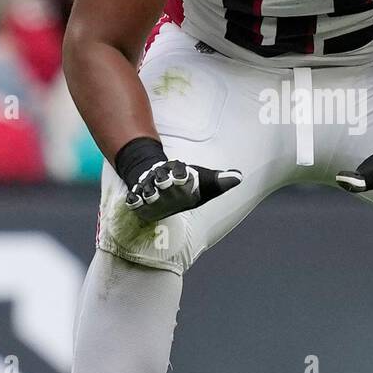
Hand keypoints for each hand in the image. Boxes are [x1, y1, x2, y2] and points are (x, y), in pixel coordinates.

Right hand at [125, 156, 241, 224]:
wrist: (163, 186)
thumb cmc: (189, 185)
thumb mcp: (205, 183)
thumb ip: (220, 181)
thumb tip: (239, 177)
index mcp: (179, 171)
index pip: (179, 169)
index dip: (181, 173)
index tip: (185, 178)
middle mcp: (163, 177)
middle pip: (160, 175)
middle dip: (163, 180)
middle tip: (166, 183)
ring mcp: (150, 188)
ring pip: (147, 187)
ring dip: (148, 192)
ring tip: (151, 197)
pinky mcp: (140, 198)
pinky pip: (134, 198)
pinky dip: (133, 200)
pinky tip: (134, 204)